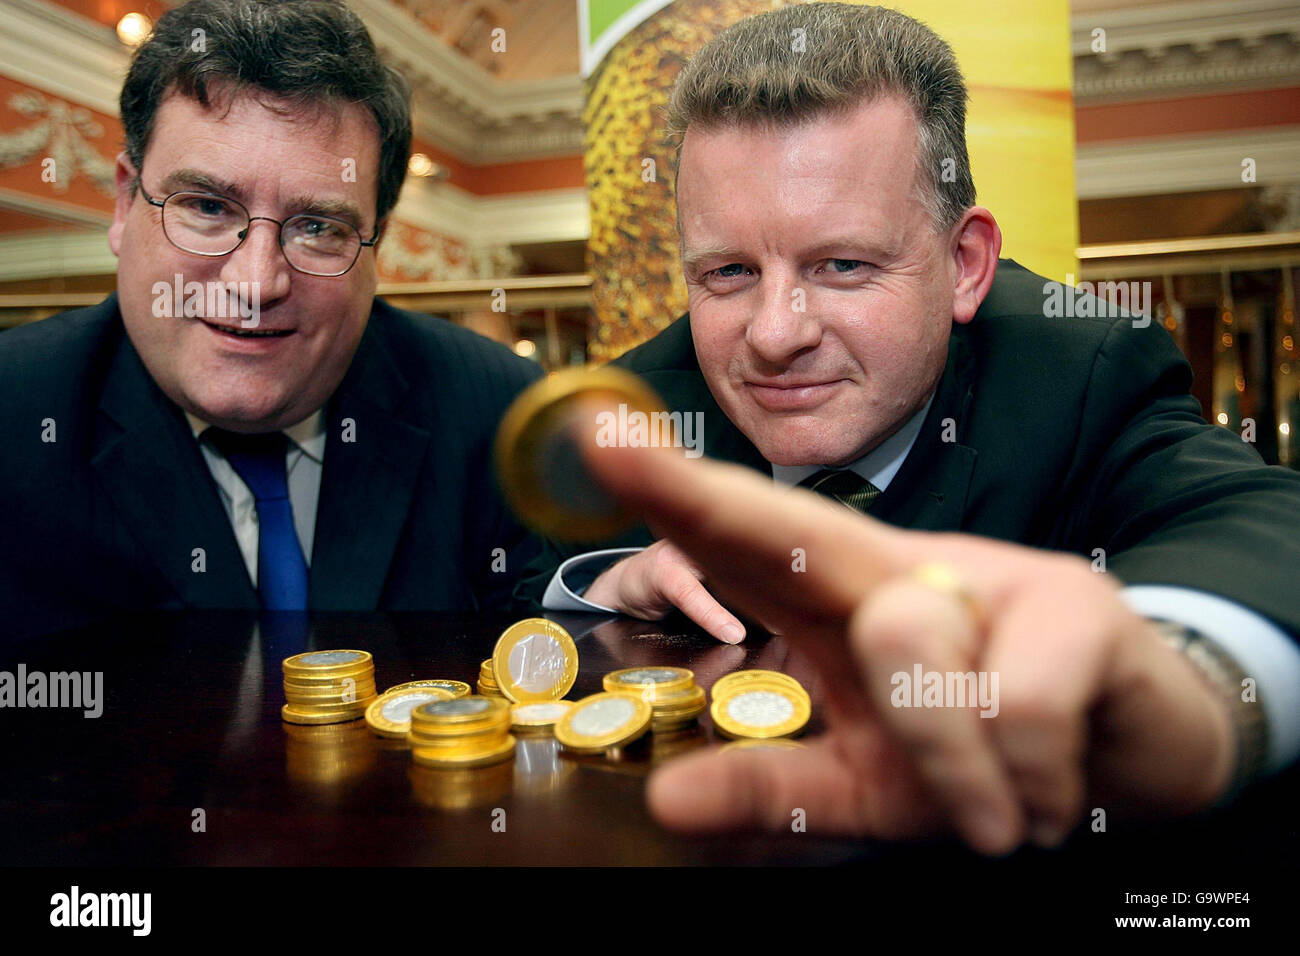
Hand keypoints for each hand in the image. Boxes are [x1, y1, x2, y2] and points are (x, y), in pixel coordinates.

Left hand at [579, 438, 1237, 853]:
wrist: (1141, 755)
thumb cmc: (990, 761)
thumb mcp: (873, 788)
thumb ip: (778, 789)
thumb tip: (669, 800)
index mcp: (846, 607)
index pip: (747, 542)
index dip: (670, 492)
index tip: (595, 440)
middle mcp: (906, 570)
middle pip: (795, 524)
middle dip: (696, 493)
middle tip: (602, 445)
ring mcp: (993, 574)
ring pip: (907, 643)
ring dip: (944, 765)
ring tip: (997, 816)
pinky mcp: (1076, 603)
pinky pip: (1013, 702)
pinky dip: (1022, 780)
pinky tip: (1047, 790)